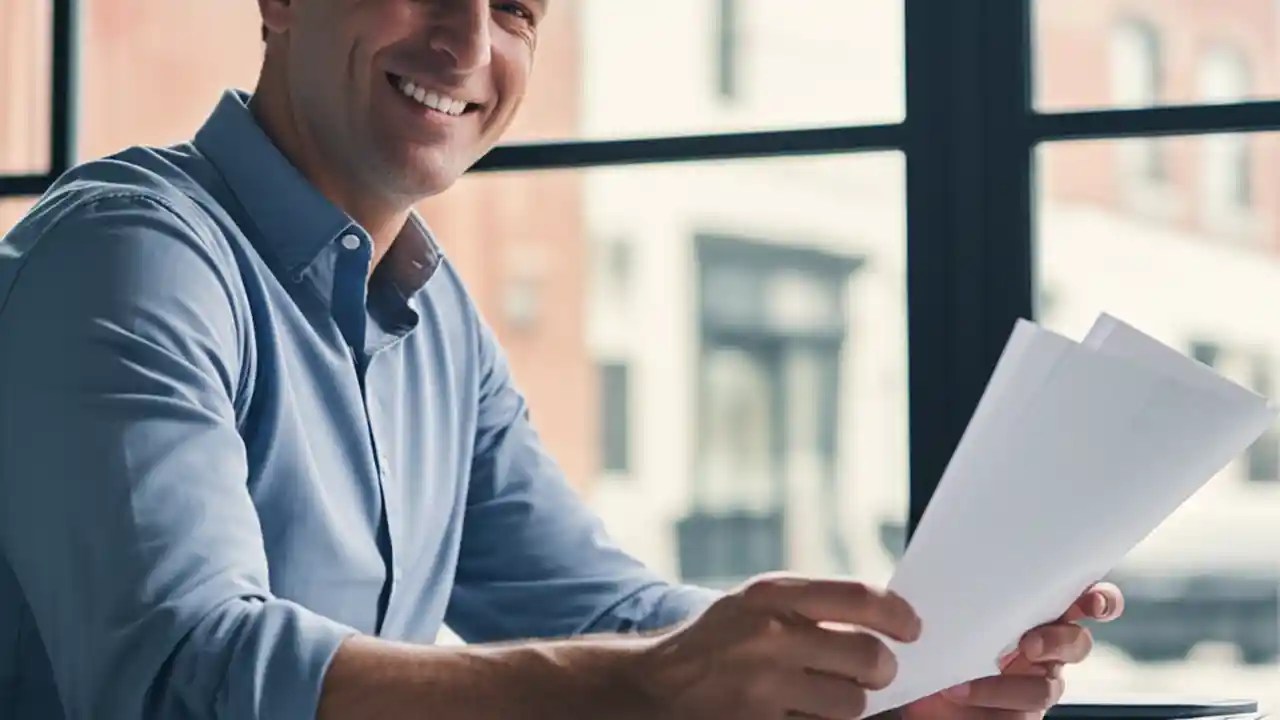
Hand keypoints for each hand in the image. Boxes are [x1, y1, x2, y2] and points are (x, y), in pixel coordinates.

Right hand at [626, 573, 921, 719]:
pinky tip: (797, 713)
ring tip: (821, 696)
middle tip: (873, 672)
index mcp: (771, 595)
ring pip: (852, 704)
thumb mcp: (753, 604)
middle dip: (881, 670)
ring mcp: (764, 688)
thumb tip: (886, 618)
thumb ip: (810, 605)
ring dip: (848, 705)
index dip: (898, 616)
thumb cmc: (716, 642)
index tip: (912, 629)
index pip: (860, 598)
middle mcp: (769, 636)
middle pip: (869, 658)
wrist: (654, 687)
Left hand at [895, 582, 1124, 719]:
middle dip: (1061, 641)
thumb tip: (938, 583)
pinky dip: (990, 699)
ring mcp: (1033, 684)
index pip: (1080, 600)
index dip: (1099, 600)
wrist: (913, 689)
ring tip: (967, 678)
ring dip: (1010, 685)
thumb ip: (949, 596)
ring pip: (1048, 686)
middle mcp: (1042, 648)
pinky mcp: (1021, 715)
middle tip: (1029, 644)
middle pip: (1077, 643)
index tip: (1092, 602)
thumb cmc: (936, 641)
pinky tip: (960, 691)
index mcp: (1032, 612)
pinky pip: (1022, 712)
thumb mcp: (941, 609)